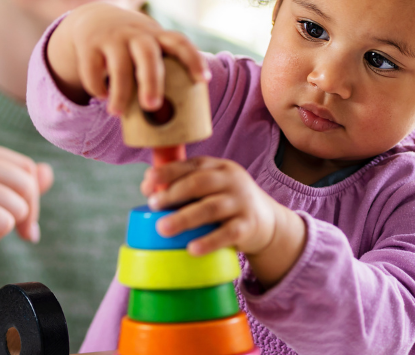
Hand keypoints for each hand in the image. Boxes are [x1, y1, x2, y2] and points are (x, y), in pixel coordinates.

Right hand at [46, 2, 208, 115]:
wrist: (94, 18)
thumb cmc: (131, 45)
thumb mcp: (148, 46)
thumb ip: (159, 71)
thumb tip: (171, 122)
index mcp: (156, 36)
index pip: (179, 42)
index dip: (192, 60)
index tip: (202, 80)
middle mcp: (136, 34)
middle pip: (148, 55)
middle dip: (151, 82)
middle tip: (152, 106)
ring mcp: (112, 38)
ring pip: (119, 66)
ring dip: (120, 92)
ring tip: (117, 113)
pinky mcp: (89, 45)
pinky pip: (92, 69)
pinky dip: (97, 86)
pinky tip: (102, 96)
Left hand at [143, 156, 305, 286]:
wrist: (267, 221)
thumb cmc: (227, 202)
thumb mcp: (212, 187)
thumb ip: (185, 185)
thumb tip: (149, 189)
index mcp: (218, 167)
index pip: (191, 165)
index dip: (167, 172)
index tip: (147, 183)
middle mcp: (231, 181)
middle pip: (200, 183)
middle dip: (173, 193)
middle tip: (153, 206)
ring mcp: (241, 203)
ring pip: (211, 208)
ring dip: (185, 218)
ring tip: (163, 228)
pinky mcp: (248, 226)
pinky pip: (228, 233)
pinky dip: (209, 241)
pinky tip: (192, 248)